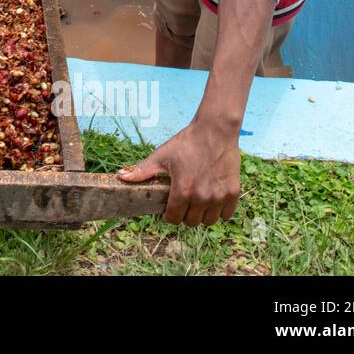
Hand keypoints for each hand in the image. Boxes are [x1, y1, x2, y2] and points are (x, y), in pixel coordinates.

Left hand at [116, 118, 241, 225]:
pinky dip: (219, 210)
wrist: (215, 131)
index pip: (173, 218)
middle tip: (183, 202)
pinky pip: (225, 215)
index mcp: (182, 191)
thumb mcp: (161, 156)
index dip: (168, 214)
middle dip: (184, 214)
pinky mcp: (233, 193)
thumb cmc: (186, 143)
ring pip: (208, 221)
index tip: (169, 206)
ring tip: (197, 201)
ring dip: (202, 214)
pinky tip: (212, 199)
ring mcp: (219, 196)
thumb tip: (120, 176)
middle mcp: (202, 197)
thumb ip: (142, 170)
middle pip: (190, 222)